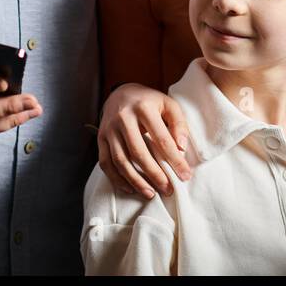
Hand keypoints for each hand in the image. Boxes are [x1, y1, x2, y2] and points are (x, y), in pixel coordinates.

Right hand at [97, 83, 193, 198]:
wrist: (121, 92)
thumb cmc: (149, 101)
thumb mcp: (168, 105)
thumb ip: (178, 124)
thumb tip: (181, 148)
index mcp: (144, 108)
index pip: (162, 139)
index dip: (175, 160)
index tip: (185, 175)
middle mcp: (124, 118)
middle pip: (139, 153)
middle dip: (155, 174)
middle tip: (168, 189)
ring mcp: (109, 129)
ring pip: (121, 161)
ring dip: (136, 181)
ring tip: (151, 193)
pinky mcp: (100, 138)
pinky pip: (106, 163)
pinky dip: (116, 179)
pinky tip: (130, 188)